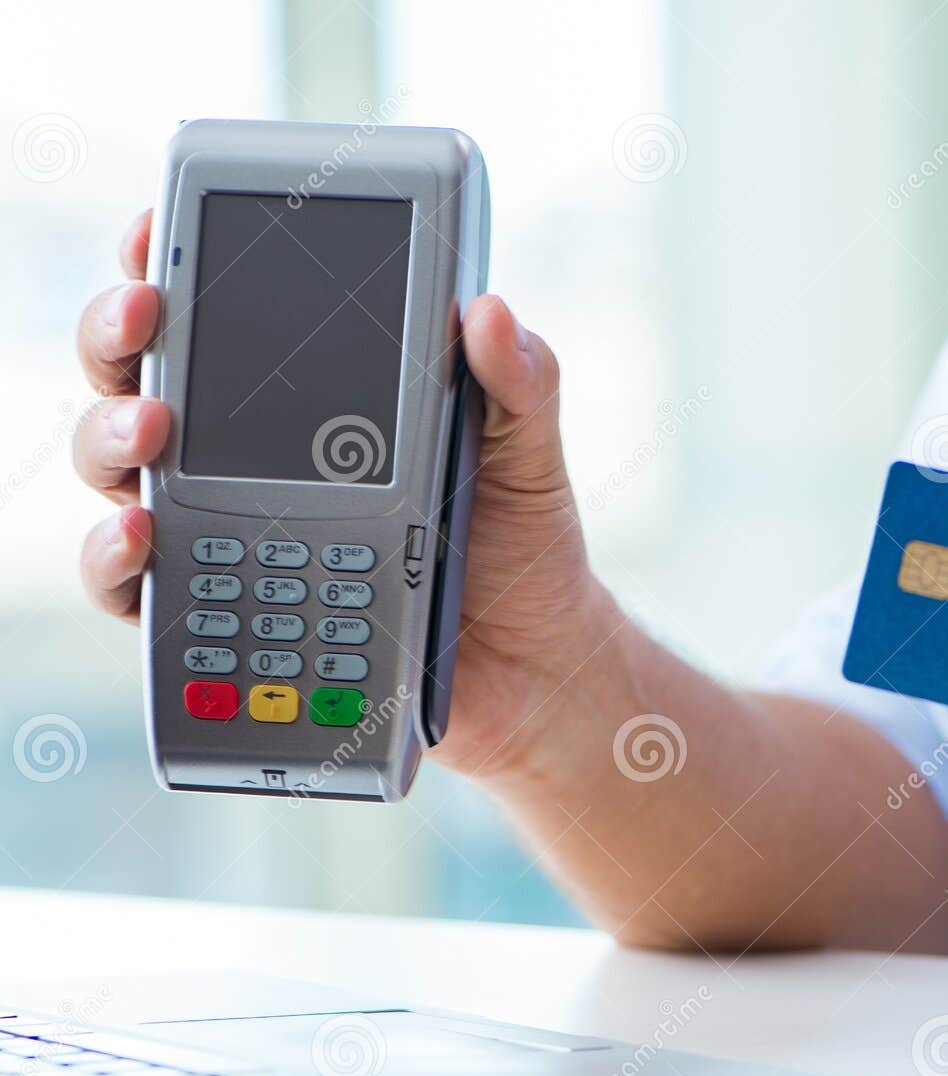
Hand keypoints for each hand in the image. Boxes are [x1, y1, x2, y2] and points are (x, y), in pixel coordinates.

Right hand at [74, 211, 616, 783]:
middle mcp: (251, 453)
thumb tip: (489, 310)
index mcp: (315, 395)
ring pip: (121, 468)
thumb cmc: (518, 543)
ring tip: (149, 428)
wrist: (528, 660)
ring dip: (109, 435)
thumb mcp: (526, 450)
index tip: (157, 233)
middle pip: (142, 375)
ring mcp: (229, 529)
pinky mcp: (223, 609)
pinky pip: (139, 585)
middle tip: (144, 317)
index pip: (223, 314)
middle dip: (119, 334)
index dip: (172, 265)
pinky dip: (116, 559)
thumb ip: (516, 381)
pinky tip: (141, 536)